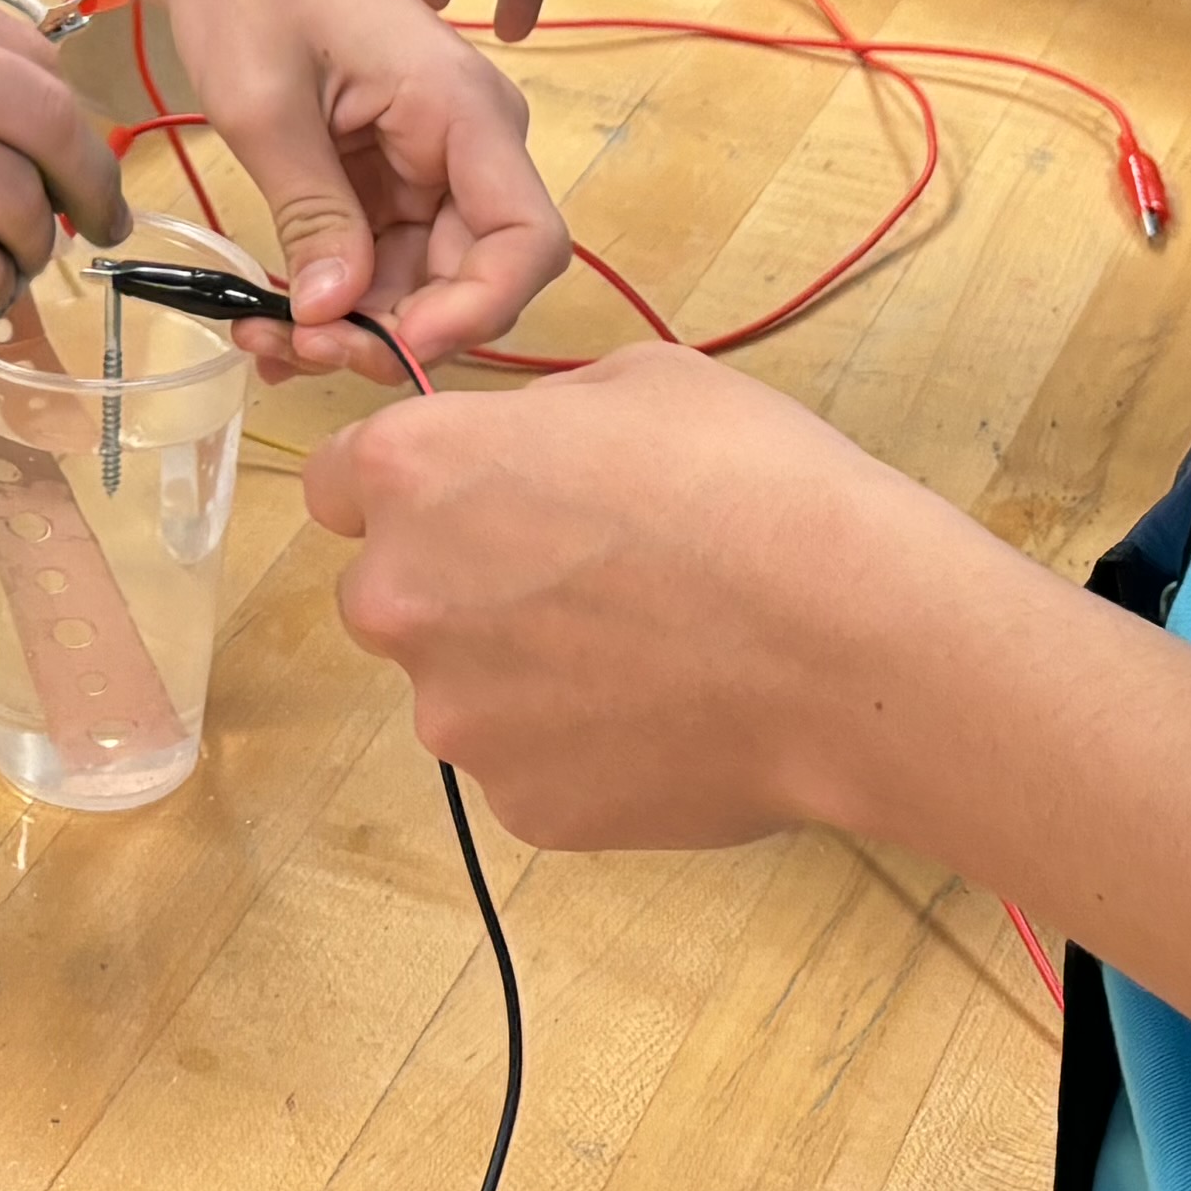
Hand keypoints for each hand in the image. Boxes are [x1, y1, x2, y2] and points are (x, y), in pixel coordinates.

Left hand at [139, 0, 571, 376]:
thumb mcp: (265, 102)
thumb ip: (312, 211)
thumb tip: (338, 316)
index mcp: (463, 108)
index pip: (527, 241)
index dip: (475, 314)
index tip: (389, 348)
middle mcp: (466, 143)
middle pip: (472, 278)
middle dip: (392, 334)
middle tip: (296, 352)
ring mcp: (427, 162)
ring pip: (419, 285)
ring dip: (351, 328)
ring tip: (261, 337)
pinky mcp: (384, 176)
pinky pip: (377, 262)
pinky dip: (329, 297)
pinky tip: (267, 318)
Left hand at [304, 340, 1004, 851]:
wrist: (849, 640)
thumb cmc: (751, 486)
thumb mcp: (638, 384)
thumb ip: (539, 419)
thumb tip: (530, 452)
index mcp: (414, 474)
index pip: (341, 481)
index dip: (408, 485)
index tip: (471, 494)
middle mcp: (401, 598)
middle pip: (390, 591)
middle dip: (457, 582)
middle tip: (580, 576)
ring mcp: (457, 718)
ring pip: (461, 685)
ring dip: (521, 668)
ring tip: (646, 649)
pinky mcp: (521, 806)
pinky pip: (527, 762)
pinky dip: (578, 743)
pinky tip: (667, 714)